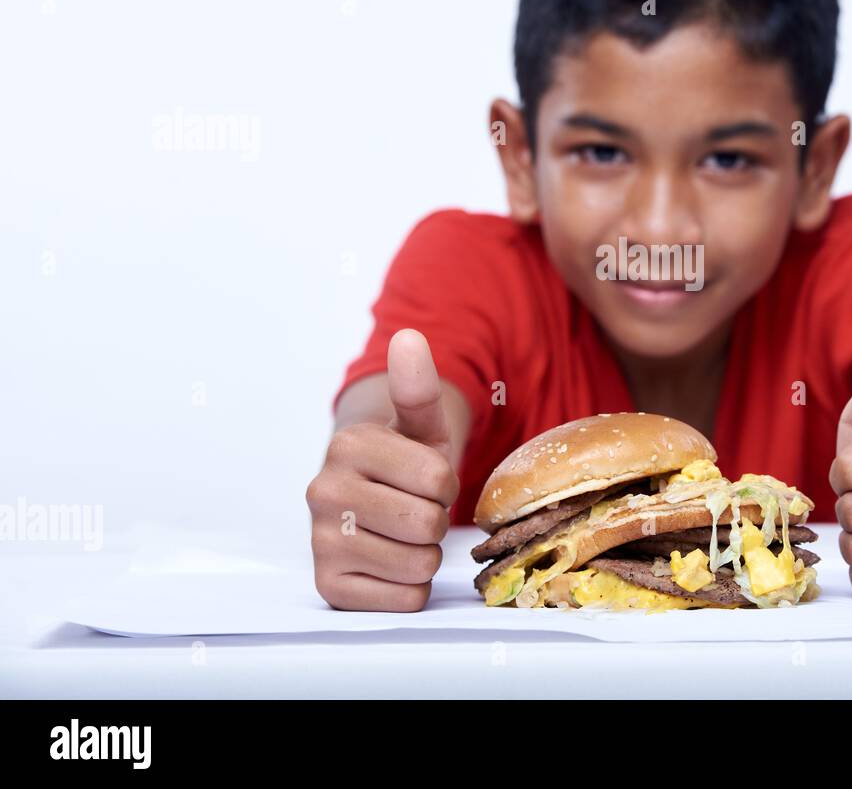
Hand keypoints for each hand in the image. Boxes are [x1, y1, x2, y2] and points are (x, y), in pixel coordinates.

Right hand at [306, 329, 459, 610]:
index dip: (445, 485)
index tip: (424, 481)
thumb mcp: (420, 425)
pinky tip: (391, 565)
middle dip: (435, 521)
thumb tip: (409, 338)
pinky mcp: (329, 586)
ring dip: (425, 555)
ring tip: (403, 535)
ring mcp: (320, 542)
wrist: (371, 502)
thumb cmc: (406, 464)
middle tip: (414, 509)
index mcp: (348, 445)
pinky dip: (410, 588)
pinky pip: (404, 599)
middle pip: (426, 526)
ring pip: (417, 565)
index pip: (437, 481)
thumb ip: (418, 386)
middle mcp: (322, 492)